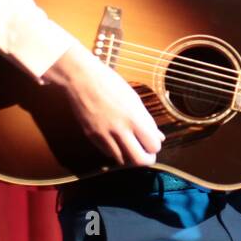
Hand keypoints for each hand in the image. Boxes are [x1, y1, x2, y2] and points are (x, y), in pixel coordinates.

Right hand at [43, 44, 163, 166]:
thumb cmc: (110, 84)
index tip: (153, 142)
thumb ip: (147, 121)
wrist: (81, 79)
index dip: (155, 146)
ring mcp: (104, 135)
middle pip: (139, 161)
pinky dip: (116, 152)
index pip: (153, 145)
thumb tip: (159, 137)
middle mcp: (120, 129)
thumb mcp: (134, 99)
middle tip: (146, 154)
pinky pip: (108, 154)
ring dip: (130, 157)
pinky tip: (118, 142)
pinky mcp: (92, 137)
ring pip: (122, 161)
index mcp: (134, 117)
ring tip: (132, 148)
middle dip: (146, 159)